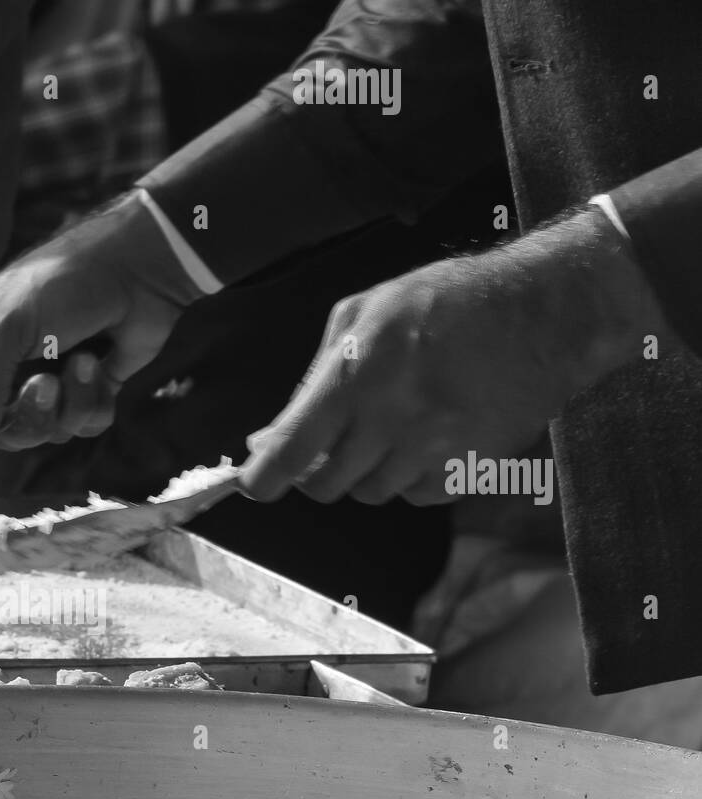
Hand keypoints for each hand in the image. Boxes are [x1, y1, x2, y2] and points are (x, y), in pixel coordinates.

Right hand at [0, 191, 204, 507]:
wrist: (141, 266)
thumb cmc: (66, 281)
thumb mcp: (10, 325)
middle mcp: (7, 367)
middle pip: (2, 433)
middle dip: (28, 415)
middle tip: (46, 383)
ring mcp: (50, 381)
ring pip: (46, 433)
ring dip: (68, 404)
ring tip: (83, 361)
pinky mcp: (89, 390)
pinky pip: (82, 425)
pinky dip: (94, 401)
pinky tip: (104, 363)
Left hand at [240, 209, 659, 506]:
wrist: (546, 314)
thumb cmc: (446, 303)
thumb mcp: (364, 313)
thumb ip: (313, 378)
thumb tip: (268, 437)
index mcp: (356, 376)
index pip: (291, 452)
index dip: (262, 479)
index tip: (253, 484)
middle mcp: (390, 420)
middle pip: (325, 486)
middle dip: (315, 472)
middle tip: (329, 444)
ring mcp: (430, 451)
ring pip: (369, 494)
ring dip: (365, 471)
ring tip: (389, 426)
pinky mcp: (465, 472)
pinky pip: (414, 496)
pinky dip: (409, 477)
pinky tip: (426, 437)